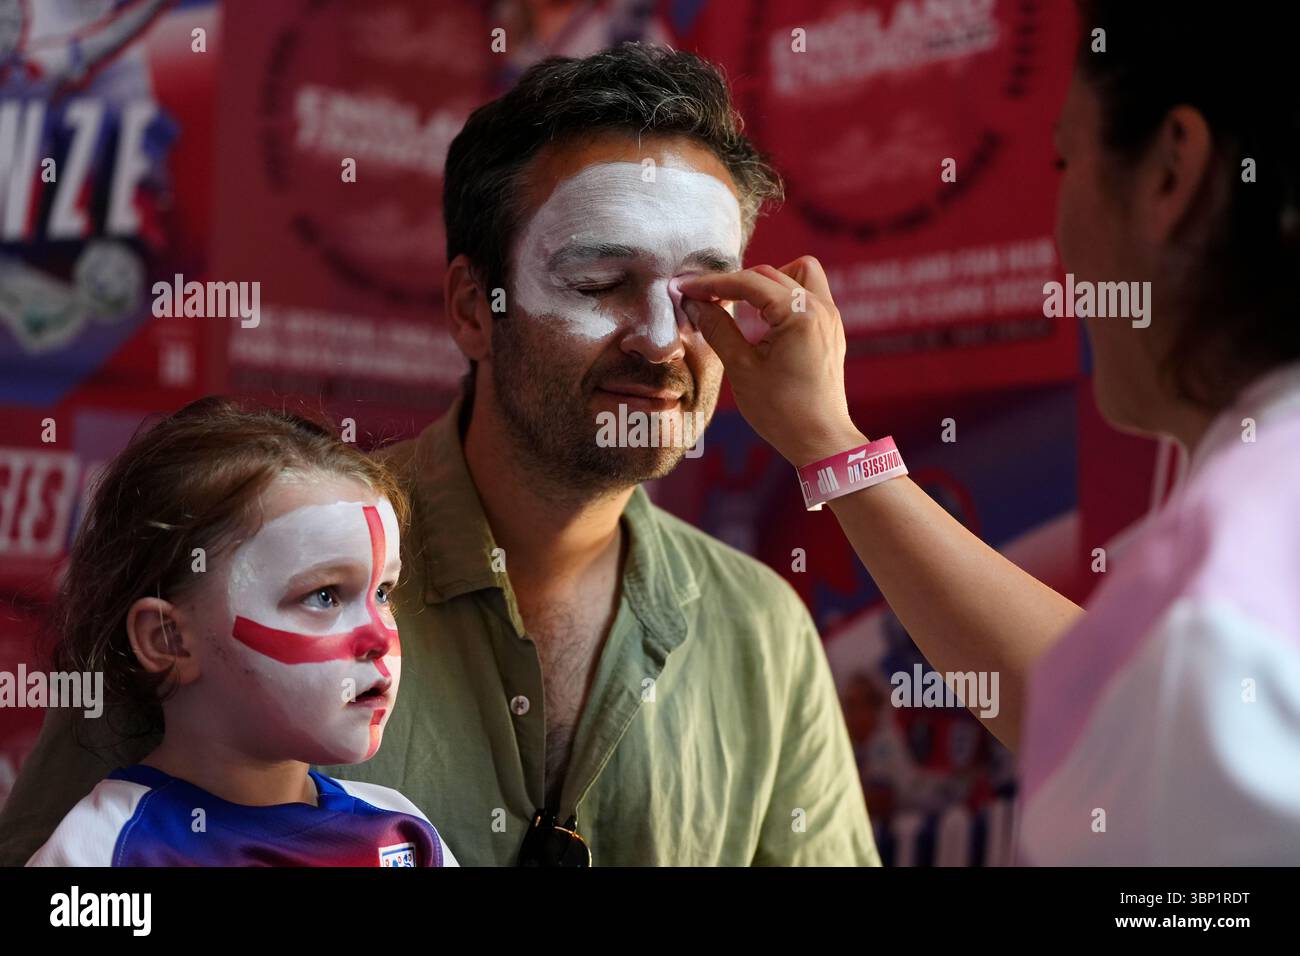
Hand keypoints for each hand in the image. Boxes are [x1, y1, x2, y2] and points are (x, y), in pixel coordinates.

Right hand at [679, 256, 866, 466]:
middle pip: (769, 274)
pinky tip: (764, 319)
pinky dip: (784, 296)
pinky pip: (808, 293)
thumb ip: (718, 329)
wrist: (820, 440)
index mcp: (800, 315)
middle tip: (702, 299)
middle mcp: (820, 307)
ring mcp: (830, 316)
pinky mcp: (830, 328)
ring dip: (766, 282)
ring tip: (742, 306)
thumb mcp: (742, 369)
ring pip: (796, 273)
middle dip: (733, 282)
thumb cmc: (782, 411)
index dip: (712, 284)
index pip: (749, 283)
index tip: (684, 288)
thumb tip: (694, 305)